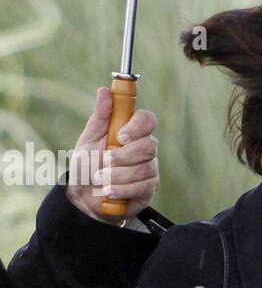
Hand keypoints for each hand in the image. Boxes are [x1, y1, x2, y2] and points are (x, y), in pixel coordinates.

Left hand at [65, 87, 159, 221]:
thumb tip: (105, 91)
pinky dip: (121, 189)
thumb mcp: (89, 139)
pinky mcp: (149, 189)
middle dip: (123, 156)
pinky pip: (142, 187)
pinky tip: (108, 192)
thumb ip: (100, 116)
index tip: (120, 136)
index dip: (137, 127)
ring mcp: (150, 169)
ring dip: (117, 175)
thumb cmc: (87, 165)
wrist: (84, 197)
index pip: (148, 120)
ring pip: (144, 168)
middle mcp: (145, 149)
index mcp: (132, 132)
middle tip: (104, 162)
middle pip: (149, 146)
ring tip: (100, 180)